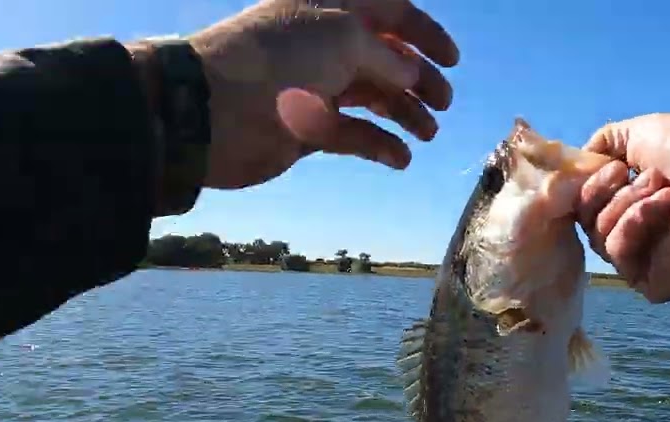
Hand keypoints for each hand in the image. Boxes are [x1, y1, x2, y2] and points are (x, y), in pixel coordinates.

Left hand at [185, 0, 458, 188]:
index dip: (423, 32)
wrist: (216, 111)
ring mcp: (317, 86)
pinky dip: (380, 145)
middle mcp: (325, 44)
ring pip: (374, 97)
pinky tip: (401, 158)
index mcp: (330, 8)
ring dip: (405, 113)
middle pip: (386, 58)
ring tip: (427, 133)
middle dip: (419, 79)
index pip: (388, 10)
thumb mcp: (346, 38)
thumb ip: (390, 56)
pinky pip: (355, 134)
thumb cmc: (281, 59)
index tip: (453, 61)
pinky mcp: (310, 129)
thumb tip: (411, 76)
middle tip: (443, 103)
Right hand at [576, 114, 669, 302]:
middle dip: (607, 191)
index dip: (590, 183)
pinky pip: (617, 256)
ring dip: (625, 206)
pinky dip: (631, 228)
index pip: (590, 198)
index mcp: (638, 195)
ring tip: (664, 192)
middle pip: (587, 218)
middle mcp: (640, 226)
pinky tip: (662, 210)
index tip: (612, 166)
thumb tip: (584, 160)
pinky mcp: (650, 282)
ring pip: (598, 236)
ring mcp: (645, 257)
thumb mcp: (641, 131)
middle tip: (644, 176)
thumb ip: (605, 142)